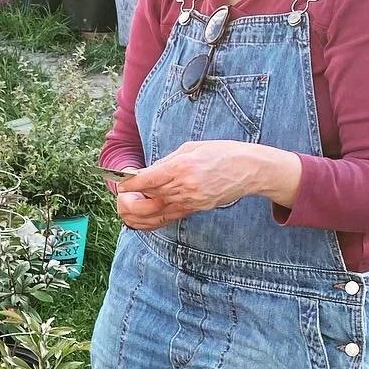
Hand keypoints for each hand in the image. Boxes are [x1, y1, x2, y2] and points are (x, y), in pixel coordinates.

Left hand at [117, 142, 301, 229]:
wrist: (248, 169)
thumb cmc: (221, 153)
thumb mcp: (190, 148)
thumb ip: (166, 161)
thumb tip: (147, 172)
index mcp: (181, 167)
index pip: (146, 180)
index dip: (129, 184)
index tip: (120, 183)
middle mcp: (183, 187)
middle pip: (146, 200)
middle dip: (128, 201)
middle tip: (122, 195)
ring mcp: (189, 202)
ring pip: (154, 214)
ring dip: (136, 213)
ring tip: (127, 207)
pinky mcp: (194, 210)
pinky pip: (167, 218)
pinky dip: (150, 220)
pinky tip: (139, 218)